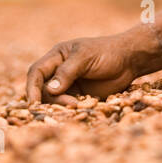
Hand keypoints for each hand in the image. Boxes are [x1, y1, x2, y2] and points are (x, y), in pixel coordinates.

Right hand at [26, 28, 155, 104]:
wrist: (129, 60)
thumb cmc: (107, 53)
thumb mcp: (86, 57)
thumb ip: (67, 71)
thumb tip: (50, 89)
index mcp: (57, 56)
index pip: (37, 72)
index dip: (32, 87)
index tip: (33, 103)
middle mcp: (59, 71)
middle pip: (43, 89)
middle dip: (51, 99)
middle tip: (70, 104)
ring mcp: (69, 84)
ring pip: (55, 100)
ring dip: (62, 105)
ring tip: (78, 105)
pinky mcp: (80, 96)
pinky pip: (68, 105)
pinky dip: (71, 109)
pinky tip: (82, 108)